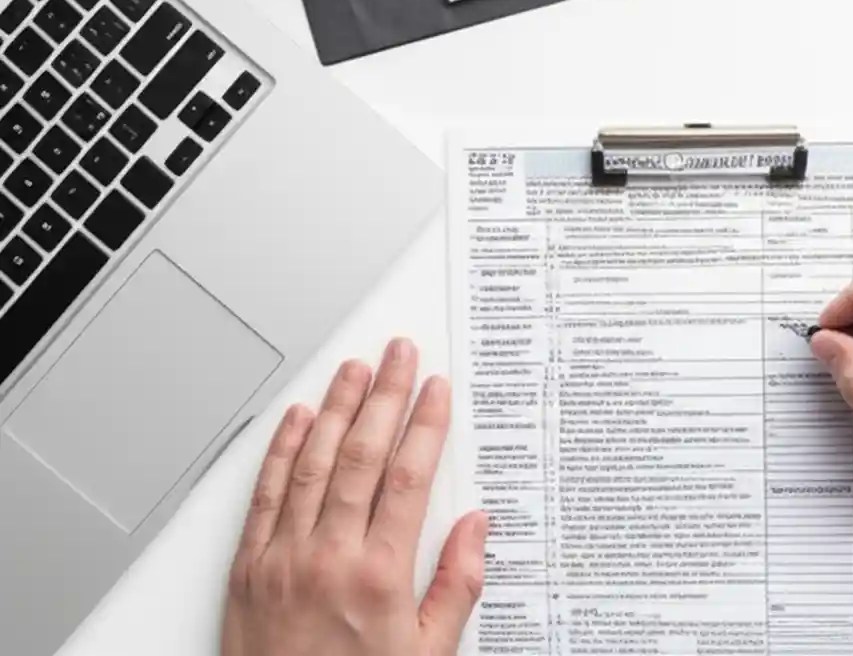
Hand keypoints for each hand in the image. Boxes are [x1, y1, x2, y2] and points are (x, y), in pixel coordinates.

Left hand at [222, 338, 487, 655]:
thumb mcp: (428, 654)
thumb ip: (456, 587)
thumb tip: (475, 530)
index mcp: (379, 574)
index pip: (408, 477)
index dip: (425, 424)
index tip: (436, 390)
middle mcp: (328, 556)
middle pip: (362, 455)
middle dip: (386, 396)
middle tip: (399, 355)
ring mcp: (282, 558)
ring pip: (312, 463)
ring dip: (336, 408)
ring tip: (354, 370)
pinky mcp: (247, 568)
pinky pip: (265, 494)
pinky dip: (281, 450)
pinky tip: (296, 418)